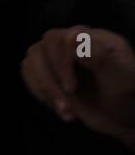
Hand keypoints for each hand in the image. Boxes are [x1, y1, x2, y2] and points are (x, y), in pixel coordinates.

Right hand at [22, 26, 134, 148]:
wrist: (125, 118)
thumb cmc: (129, 97)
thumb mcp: (123, 77)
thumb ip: (101, 56)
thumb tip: (74, 37)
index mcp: (93, 38)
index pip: (62, 39)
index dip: (60, 64)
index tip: (71, 89)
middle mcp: (73, 42)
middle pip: (41, 49)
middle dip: (50, 80)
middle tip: (66, 104)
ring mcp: (59, 56)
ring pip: (31, 61)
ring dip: (44, 89)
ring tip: (65, 109)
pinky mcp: (49, 71)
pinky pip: (29, 73)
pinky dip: (40, 93)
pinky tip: (61, 107)